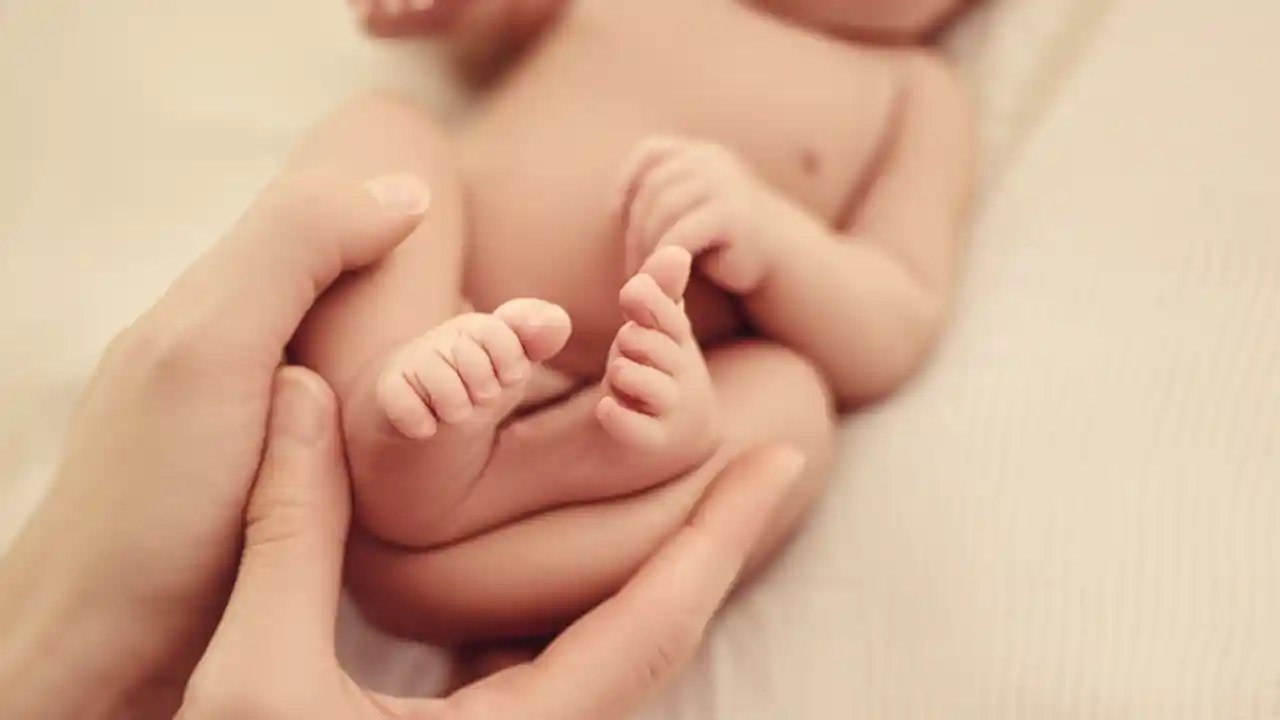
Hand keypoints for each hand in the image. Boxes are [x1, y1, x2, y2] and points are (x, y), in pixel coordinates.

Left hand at [0, 171, 430, 717]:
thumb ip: (293, 251)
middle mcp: (235, 354)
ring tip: (479, 377)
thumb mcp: (214, 348)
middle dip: (416, 299)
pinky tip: (427, 438)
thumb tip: (404, 192)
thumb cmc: (154, 506)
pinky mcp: (283, 486)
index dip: (393, 222)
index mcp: (214, 305)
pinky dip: (400, 421)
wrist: (109, 654)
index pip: (319, 222)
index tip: (465, 251)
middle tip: (498, 328)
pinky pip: (357, 428)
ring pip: (359, 363)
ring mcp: (259, 425)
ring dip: (418, 364)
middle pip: (345, 292)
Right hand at [180, 366, 803, 718]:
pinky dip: (575, 610)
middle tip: (755, 462)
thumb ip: (288, 534)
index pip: (652, 625)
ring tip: (673, 499)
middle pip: (652, 637)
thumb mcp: (253, 678)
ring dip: (647, 575)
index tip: (781, 460)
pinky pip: (556, 671)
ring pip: (609, 656)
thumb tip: (302, 398)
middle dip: (705, 546)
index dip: (720, 536)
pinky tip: (553, 570)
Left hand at [616, 136, 786, 293]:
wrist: (782, 260)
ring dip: (646, 249)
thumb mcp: (695, 208)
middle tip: (632, 269)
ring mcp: (722, 184)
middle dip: (635, 232)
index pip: (653, 152)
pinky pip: (679, 235)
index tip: (613, 212)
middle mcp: (711, 161)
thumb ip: (665, 196)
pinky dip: (663, 259)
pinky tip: (666, 280)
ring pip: (660, 213)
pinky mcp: (729, 214)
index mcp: (701, 153)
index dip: (626, 177)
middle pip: (651, 190)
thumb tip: (612, 205)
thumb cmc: (728, 241)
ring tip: (646, 278)